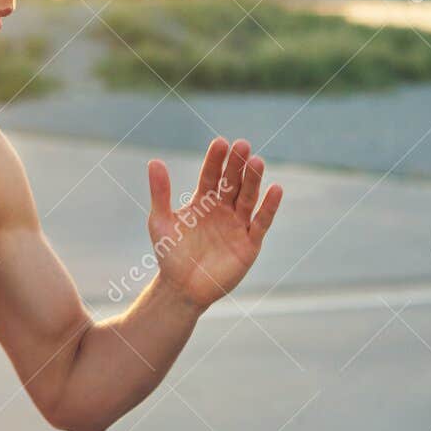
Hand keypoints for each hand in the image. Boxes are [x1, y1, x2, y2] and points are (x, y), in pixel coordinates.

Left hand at [146, 137, 283, 311]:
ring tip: (257, 161)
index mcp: (203, 201)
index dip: (216, 160)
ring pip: (248, 198)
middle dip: (237, 165)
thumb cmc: (169, 254)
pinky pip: (261, 222)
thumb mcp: (161, 221)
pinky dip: (268, 207)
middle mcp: (223, 209)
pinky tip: (275, 189)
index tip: (220, 142)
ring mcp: (237, 225)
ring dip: (253, 180)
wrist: (181, 288)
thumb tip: (154, 162)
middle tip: (243, 145)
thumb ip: (160, 192)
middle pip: (233, 182)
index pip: (211, 175)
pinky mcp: (249, 244)